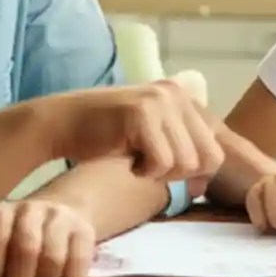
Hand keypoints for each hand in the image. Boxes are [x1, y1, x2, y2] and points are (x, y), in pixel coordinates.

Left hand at [0, 200, 98, 276]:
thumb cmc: (12, 233)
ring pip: (52, 259)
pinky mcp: (86, 230)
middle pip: (26, 249)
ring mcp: (60, 217)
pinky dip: (68, 276)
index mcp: (1, 211)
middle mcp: (31, 209)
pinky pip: (78, 263)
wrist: (61, 211)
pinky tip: (62, 275)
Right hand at [44, 74, 224, 182]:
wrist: (60, 123)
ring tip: (135, 160)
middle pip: (207, 157)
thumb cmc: (105, 136)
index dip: (194, 171)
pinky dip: (143, 172)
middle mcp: (176, 93)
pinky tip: (126, 160)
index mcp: (183, 96)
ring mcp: (160, 100)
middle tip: (148, 167)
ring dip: (158, 173)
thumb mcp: (153, 134)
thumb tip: (205, 183)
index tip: (165, 172)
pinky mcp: (142, 113)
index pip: (215, 148)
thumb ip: (181, 147)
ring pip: (186, 163)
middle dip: (179, 174)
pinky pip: (162, 162)